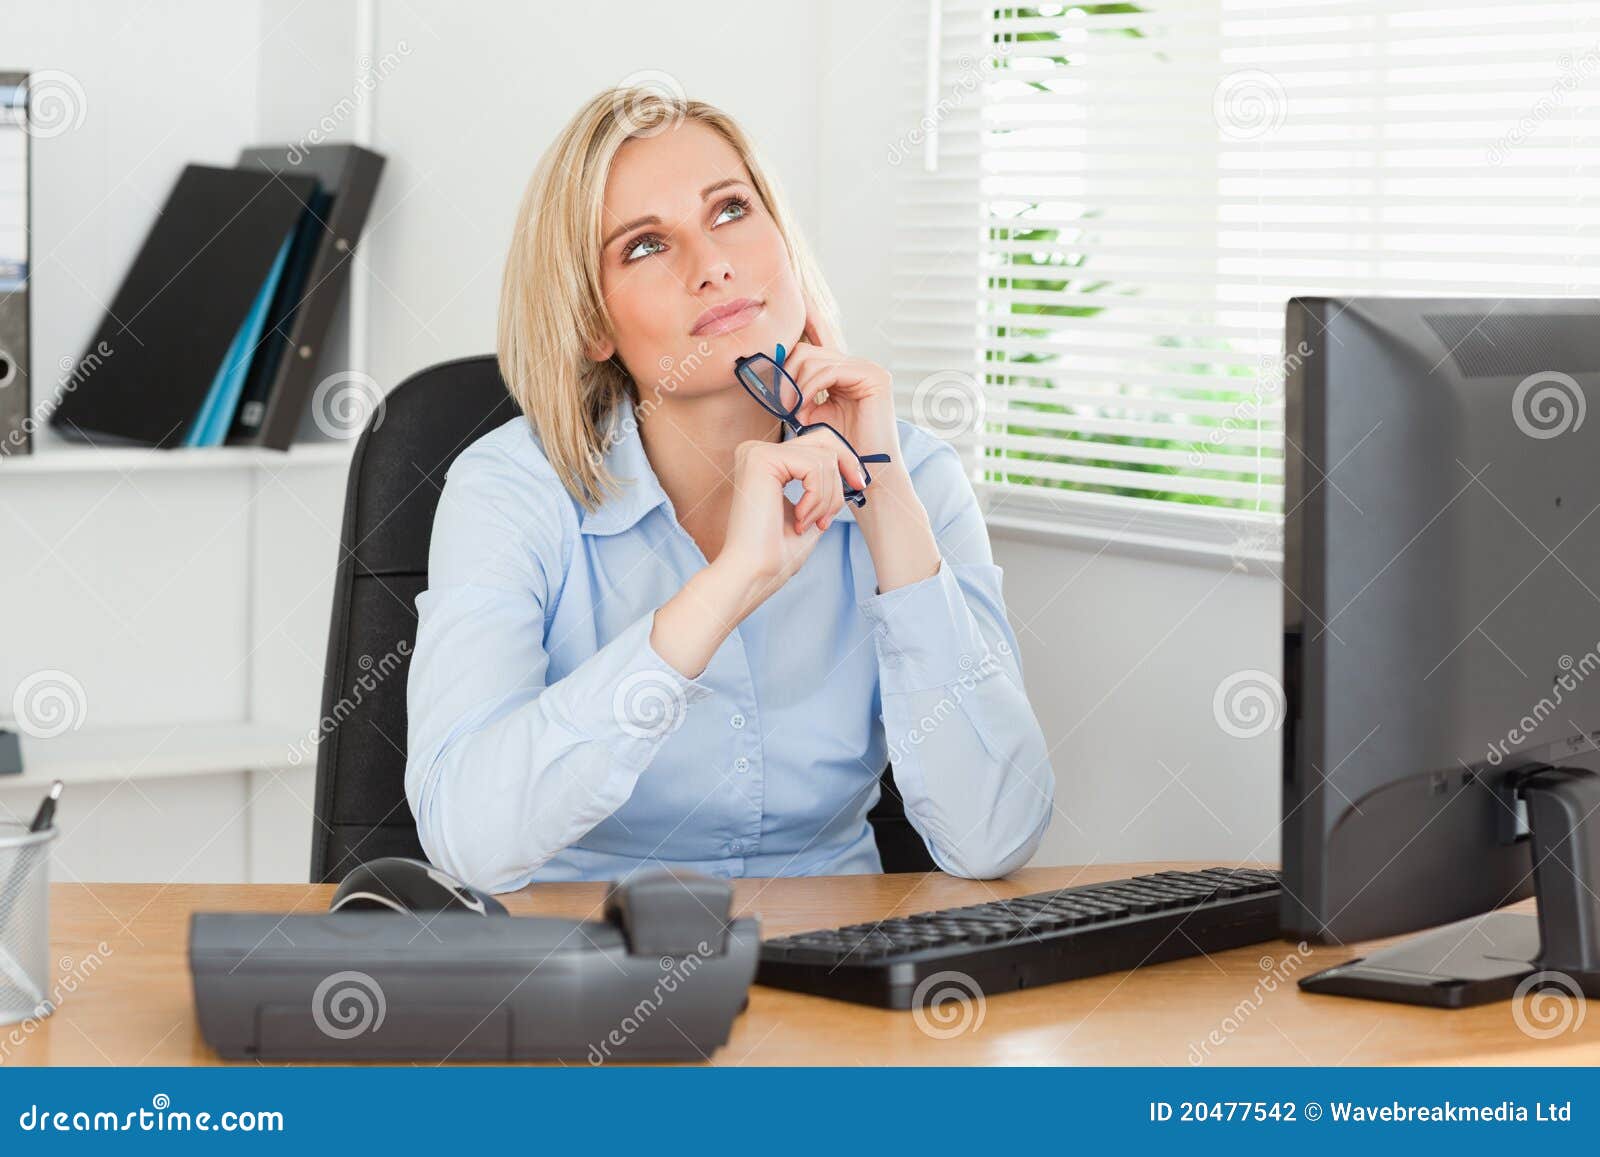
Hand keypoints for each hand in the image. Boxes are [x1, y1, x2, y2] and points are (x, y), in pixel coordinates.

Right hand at [714, 430, 867, 598]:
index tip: (860, 485)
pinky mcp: (760, 458)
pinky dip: (817, 498)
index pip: (817, 443)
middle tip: (852, 495)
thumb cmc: (777, 553)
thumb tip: (849, 467)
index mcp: (766, 462)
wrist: (755, 573)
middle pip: (823, 439)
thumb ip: (823, 485)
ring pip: (823, 457)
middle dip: (845, 470)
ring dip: (827, 498)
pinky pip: (813, 467)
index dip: (845, 461)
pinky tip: (800, 519)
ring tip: (810, 523)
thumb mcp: (810, 511)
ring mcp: (756, 451)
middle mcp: (757, 451)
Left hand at [782, 290, 901, 471]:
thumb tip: (773, 376)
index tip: (772, 398)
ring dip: (796, 388)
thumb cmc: (840, 450)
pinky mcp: (874, 377)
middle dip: (787, 378)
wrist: (867, 473)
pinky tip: (803, 411)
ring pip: (814, 361)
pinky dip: (809, 390)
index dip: (783, 371)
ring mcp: (868, 368)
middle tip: (781, 406)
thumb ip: (799, 394)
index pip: (804, 354)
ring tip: (793, 415)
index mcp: (843, 371)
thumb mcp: (812, 415)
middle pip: (806, 351)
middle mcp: (856, 365)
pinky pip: (829, 371)